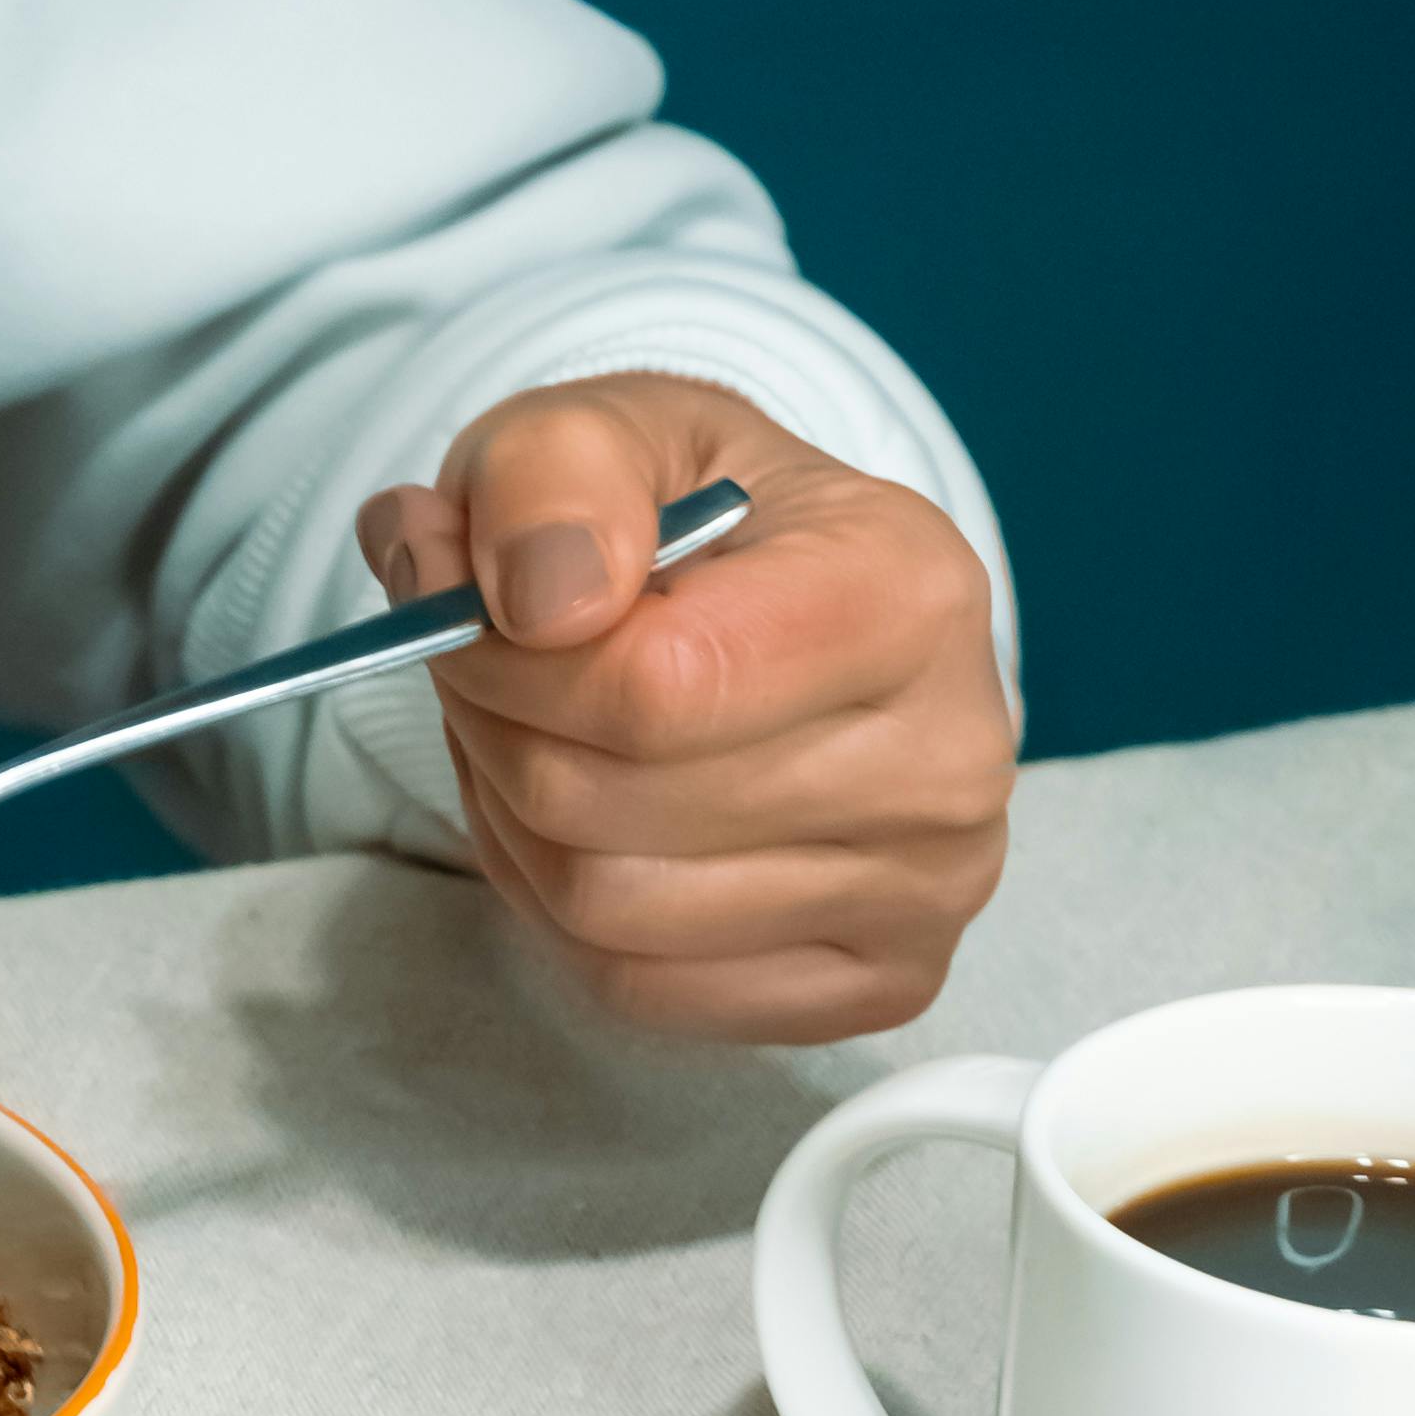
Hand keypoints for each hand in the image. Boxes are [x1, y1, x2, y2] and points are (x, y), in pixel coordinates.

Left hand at [354, 371, 1013, 1042]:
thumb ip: (554, 472)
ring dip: (519, 825)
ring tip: (534, 738)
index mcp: (911, 593)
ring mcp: (927, 887)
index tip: (468, 613)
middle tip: (482, 673)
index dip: (506, 663)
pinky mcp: (880, 982)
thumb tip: (536, 600)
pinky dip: (566, 914)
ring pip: (610, 910)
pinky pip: (642, 988)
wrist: (802, 599)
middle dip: (499, 734)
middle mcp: (947, 755)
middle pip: (611, 807)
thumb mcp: (613, 428)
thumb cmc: (709, 520)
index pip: (653, 687)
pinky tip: (586, 825)